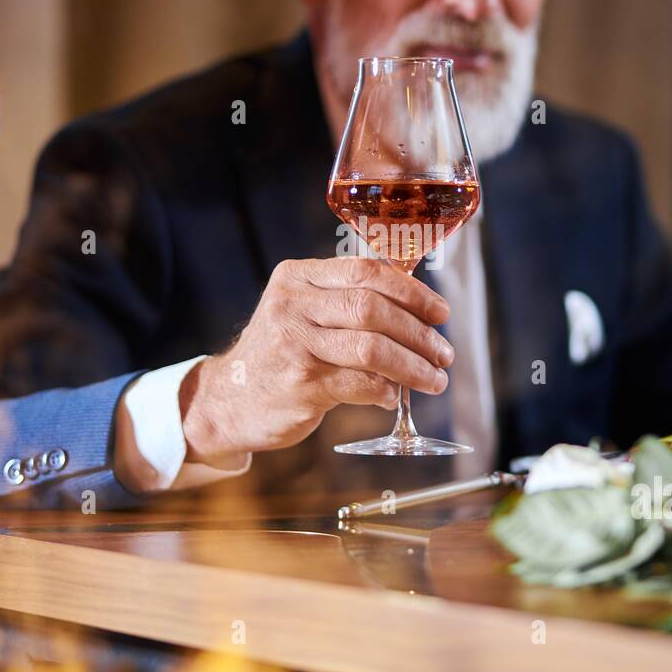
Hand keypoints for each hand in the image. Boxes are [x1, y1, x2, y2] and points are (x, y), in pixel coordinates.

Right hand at [180, 257, 453, 467]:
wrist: (228, 400)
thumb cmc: (278, 354)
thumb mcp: (300, 312)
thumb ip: (345, 301)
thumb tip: (416, 309)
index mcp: (297, 278)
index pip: (366, 271)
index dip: (412, 291)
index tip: (440, 312)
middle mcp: (292, 305)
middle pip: (373, 308)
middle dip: (418, 332)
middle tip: (443, 352)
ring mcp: (294, 345)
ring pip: (371, 348)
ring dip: (412, 366)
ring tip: (434, 379)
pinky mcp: (300, 385)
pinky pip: (360, 384)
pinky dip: (385, 391)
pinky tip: (394, 396)